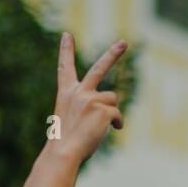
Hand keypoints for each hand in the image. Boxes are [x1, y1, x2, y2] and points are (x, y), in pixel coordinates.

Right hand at [52, 33, 125, 164]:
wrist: (63, 151)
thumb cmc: (66, 141)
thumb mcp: (71, 118)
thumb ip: (86, 107)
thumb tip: (111, 114)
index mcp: (66, 93)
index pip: (65, 68)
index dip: (66, 50)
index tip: (67, 35)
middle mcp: (78, 91)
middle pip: (99, 68)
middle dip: (113, 54)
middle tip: (124, 43)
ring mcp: (91, 98)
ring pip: (112, 100)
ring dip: (110, 113)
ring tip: (97, 126)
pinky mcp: (103, 109)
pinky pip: (117, 115)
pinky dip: (116, 123)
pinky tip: (109, 130)